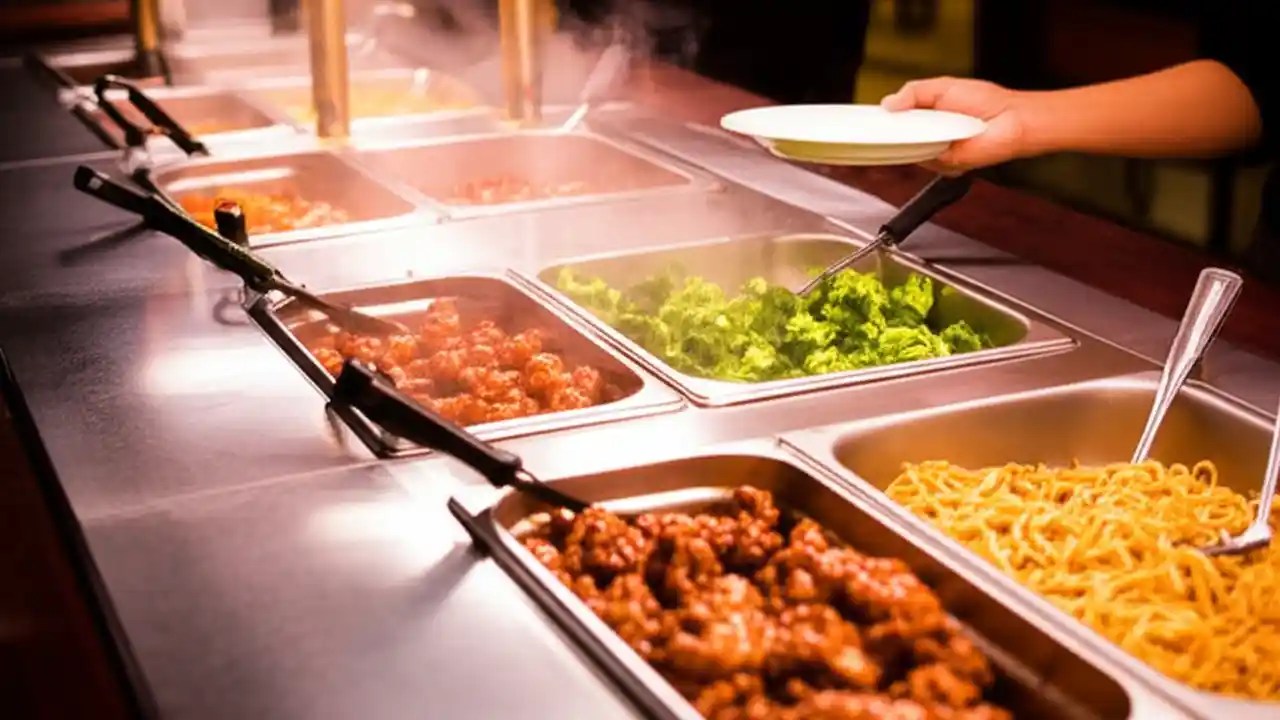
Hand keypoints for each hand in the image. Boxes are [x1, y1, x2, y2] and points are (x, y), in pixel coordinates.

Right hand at [880, 77, 1030, 173]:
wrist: (1011, 120)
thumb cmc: (987, 101)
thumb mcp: (942, 86)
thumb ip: (913, 91)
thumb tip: (888, 103)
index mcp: (928, 115)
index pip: (899, 121)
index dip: (885, 120)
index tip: (872, 118)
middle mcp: (931, 135)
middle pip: (899, 139)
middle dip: (891, 133)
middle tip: (885, 125)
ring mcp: (938, 152)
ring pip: (909, 152)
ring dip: (910, 141)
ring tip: (922, 127)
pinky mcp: (947, 165)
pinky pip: (927, 162)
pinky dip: (926, 152)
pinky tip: (936, 139)